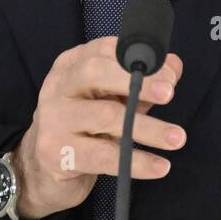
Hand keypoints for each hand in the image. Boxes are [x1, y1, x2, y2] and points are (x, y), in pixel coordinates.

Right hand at [13, 37, 184, 218]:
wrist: (43, 168)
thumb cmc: (85, 127)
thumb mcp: (113, 100)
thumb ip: (142, 83)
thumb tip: (174, 66)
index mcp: (71, 65)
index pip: (104, 50)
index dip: (138, 60)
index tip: (170, 76)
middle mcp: (58, 86)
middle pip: (95, 73)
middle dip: (137, 82)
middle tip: (170, 94)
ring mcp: (53, 119)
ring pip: (104, 116)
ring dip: (147, 128)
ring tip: (177, 138)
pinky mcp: (56, 153)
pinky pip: (103, 156)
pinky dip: (136, 162)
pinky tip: (159, 166)